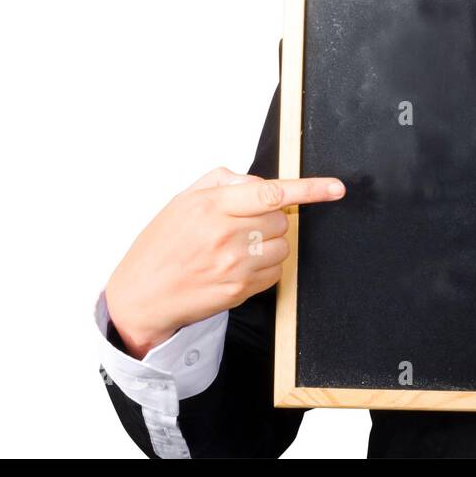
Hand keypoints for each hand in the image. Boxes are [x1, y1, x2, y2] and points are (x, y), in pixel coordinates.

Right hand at [105, 167, 345, 358]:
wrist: (139, 296)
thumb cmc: (160, 246)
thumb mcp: (183, 201)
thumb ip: (223, 182)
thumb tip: (257, 181)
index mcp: (213, 206)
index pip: (272, 192)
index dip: (310, 189)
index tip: (336, 188)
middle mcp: (227, 235)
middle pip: (282, 221)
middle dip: (271, 220)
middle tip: (243, 227)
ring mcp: (234, 266)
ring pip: (283, 248)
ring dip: (270, 245)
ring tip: (237, 250)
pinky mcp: (239, 291)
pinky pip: (275, 274)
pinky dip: (265, 269)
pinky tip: (238, 268)